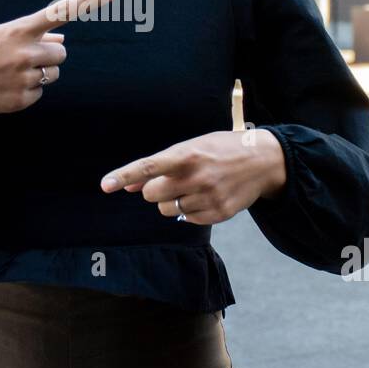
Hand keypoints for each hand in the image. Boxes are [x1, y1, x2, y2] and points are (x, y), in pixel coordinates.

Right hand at [0, 0, 115, 128]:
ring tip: (8, 73)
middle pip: (61, 53)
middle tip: (24, 58)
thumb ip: (31, 35)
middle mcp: (24, 52)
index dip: (86, 3)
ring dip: (39, 73)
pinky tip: (4, 88)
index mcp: (17, 30)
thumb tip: (62, 39)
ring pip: (52, 74)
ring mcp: (24, 78)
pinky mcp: (21, 100)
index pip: (58, 13)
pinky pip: (39, 93)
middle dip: (49, 55)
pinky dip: (27, 91)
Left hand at [98, 129, 287, 224]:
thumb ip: (161, 166)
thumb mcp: (191, 148)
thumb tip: (130, 187)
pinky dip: (189, 210)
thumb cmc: (220, 150)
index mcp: (187, 154)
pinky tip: (206, 196)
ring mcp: (208, 197)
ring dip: (171, 201)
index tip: (105, 185)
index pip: (148, 167)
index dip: (124, 176)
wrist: (263, 161)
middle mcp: (196, 177)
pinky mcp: (219, 214)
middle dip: (153, 190)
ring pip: (166, 210)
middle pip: (151, 195)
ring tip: (193, 186)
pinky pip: (186, 219)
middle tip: (169, 182)